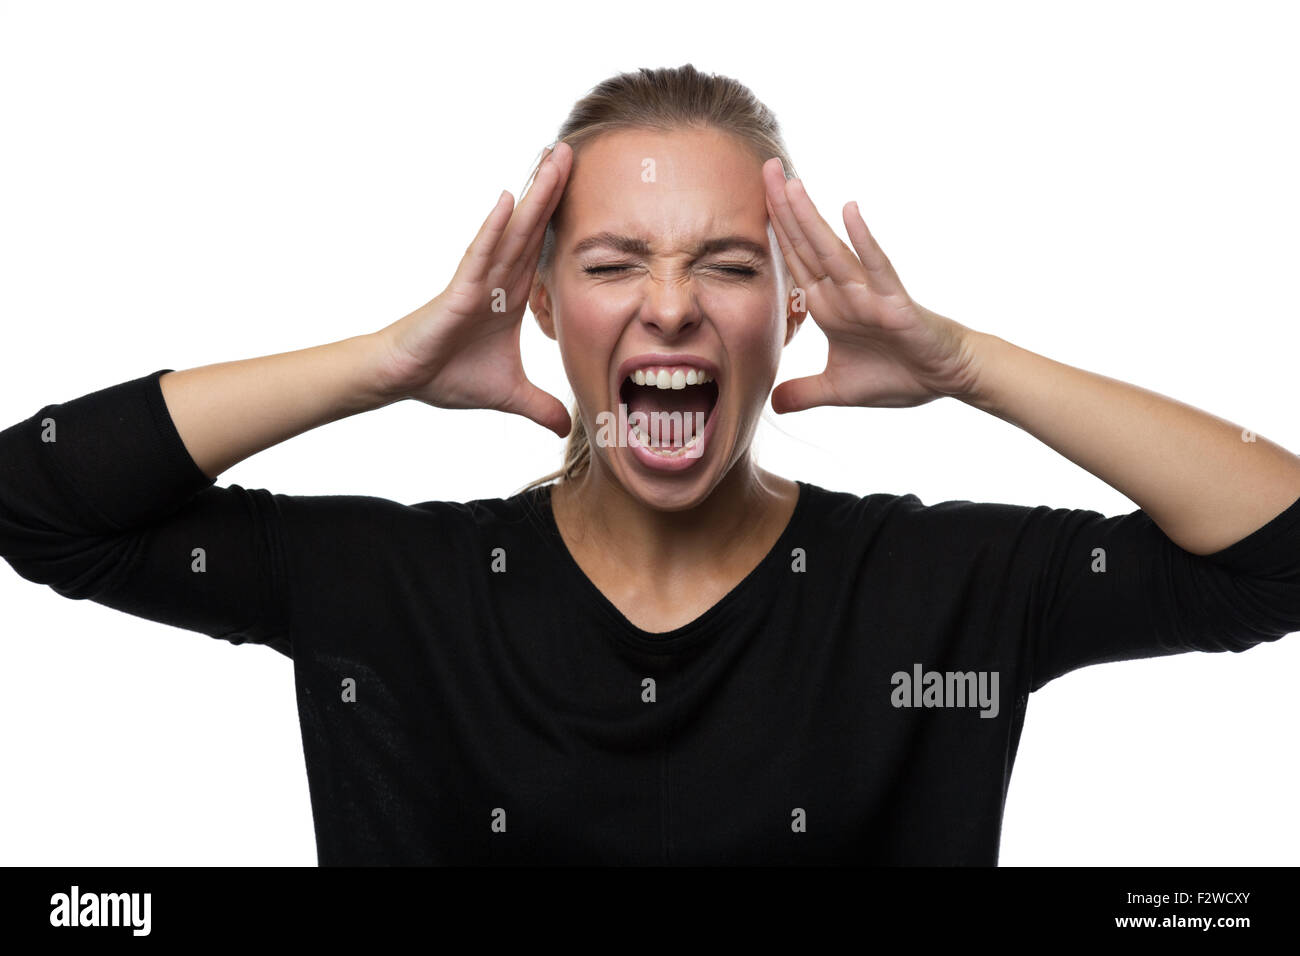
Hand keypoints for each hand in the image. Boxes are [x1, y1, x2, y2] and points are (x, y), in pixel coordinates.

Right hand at [376, 142, 573, 436]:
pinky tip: (509, 199)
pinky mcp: (459, 289)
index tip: (593, 188)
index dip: (566, 217)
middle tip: (576, 149)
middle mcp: (498, 276)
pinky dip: (494, 227)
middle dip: (555, 188)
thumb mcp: (510, 394)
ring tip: (553, 158)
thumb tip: (567, 427)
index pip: (545, 247)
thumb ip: (541, 407)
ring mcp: (478, 277)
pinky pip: (481, 253)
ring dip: (533, 194)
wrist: (407, 380)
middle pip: (532, 224)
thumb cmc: (449, 375)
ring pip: (512, 229)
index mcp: (513, 292)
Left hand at [762, 158, 983, 411]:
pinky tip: (848, 211)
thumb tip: (772, 405)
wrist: (945, 379)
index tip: (748, 201)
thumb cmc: (899, 374)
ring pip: (831, 249)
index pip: (792, 262)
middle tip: (764, 166)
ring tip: (790, 182)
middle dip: (783, 208)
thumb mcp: (839, 390)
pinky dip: (863, 240)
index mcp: (827, 307)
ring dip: (809, 217)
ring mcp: (868, 292)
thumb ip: (805, 393)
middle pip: (805, 244)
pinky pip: (876, 265)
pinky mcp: (894, 300)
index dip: (772, 234)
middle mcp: (843, 292)